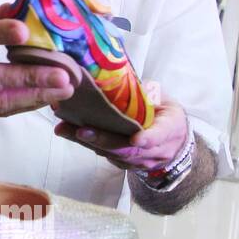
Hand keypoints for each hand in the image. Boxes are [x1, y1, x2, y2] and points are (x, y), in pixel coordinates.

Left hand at [54, 100, 188, 172]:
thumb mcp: (164, 100)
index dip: (148, 138)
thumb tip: (120, 76)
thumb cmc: (166, 114)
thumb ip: (147, 94)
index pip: (160, 135)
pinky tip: (66, 131)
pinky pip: (103, 153)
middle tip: (83, 131)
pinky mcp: (123, 162)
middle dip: (104, 140)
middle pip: (128, 149)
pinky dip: (85, 142)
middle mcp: (155, 150)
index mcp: (170, 129)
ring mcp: (139, 160)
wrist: (174, 140)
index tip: (136, 139)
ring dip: (87, 142)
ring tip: (65, 129)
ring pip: (111, 153)